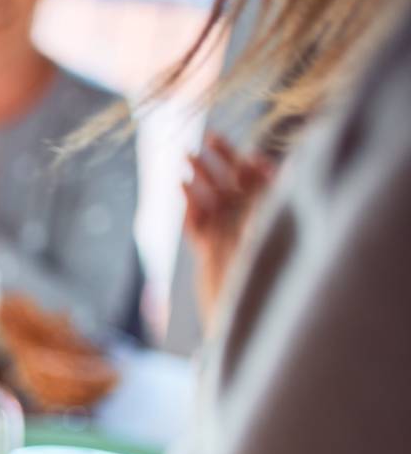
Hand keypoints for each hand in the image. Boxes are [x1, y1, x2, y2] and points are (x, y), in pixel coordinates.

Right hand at [182, 133, 274, 325]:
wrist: (250, 316)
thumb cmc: (271, 277)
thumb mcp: (272, 229)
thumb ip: (267, 197)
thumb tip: (266, 163)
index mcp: (269, 216)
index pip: (260, 181)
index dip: (251, 164)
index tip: (243, 151)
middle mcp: (249, 222)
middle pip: (233, 183)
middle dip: (221, 159)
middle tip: (208, 136)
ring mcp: (227, 235)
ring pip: (211, 198)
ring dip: (199, 177)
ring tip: (186, 157)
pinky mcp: (208, 250)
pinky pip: (196, 222)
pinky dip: (189, 204)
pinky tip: (182, 185)